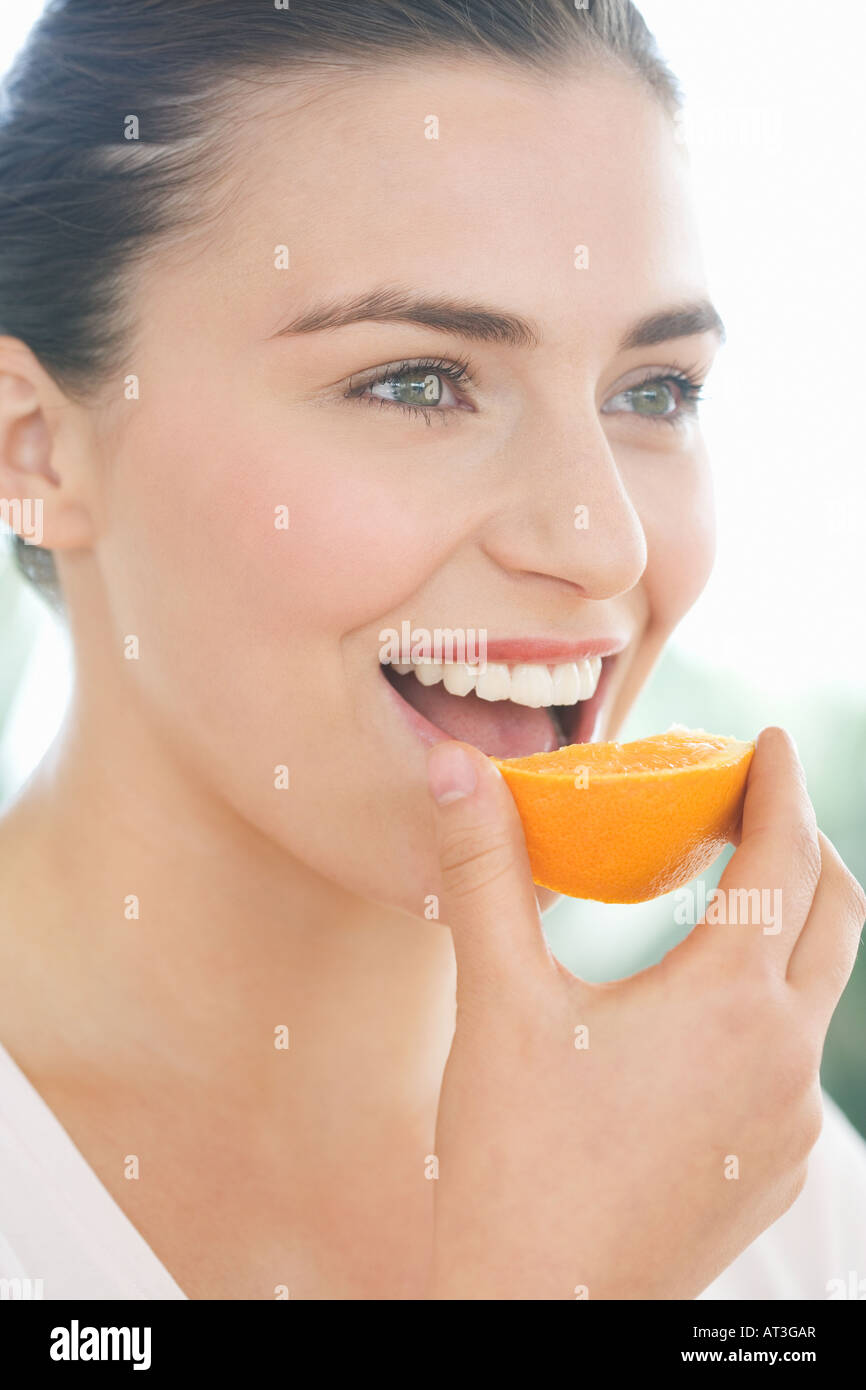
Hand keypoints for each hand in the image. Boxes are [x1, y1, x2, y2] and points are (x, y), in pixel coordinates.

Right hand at [424, 727, 864, 1298]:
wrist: (542, 1314)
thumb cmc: (515, 1163)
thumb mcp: (497, 1003)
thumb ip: (485, 873)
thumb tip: (456, 769)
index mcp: (728, 1001)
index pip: (783, 856)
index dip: (778, 785)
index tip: (767, 738)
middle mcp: (782, 1056)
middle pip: (837, 910)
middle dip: (806, 839)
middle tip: (754, 799)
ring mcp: (788, 1121)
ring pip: (823, 986)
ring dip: (794, 921)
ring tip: (727, 892)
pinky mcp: (774, 1167)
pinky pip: (798, 1056)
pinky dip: (773, 998)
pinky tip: (708, 1007)